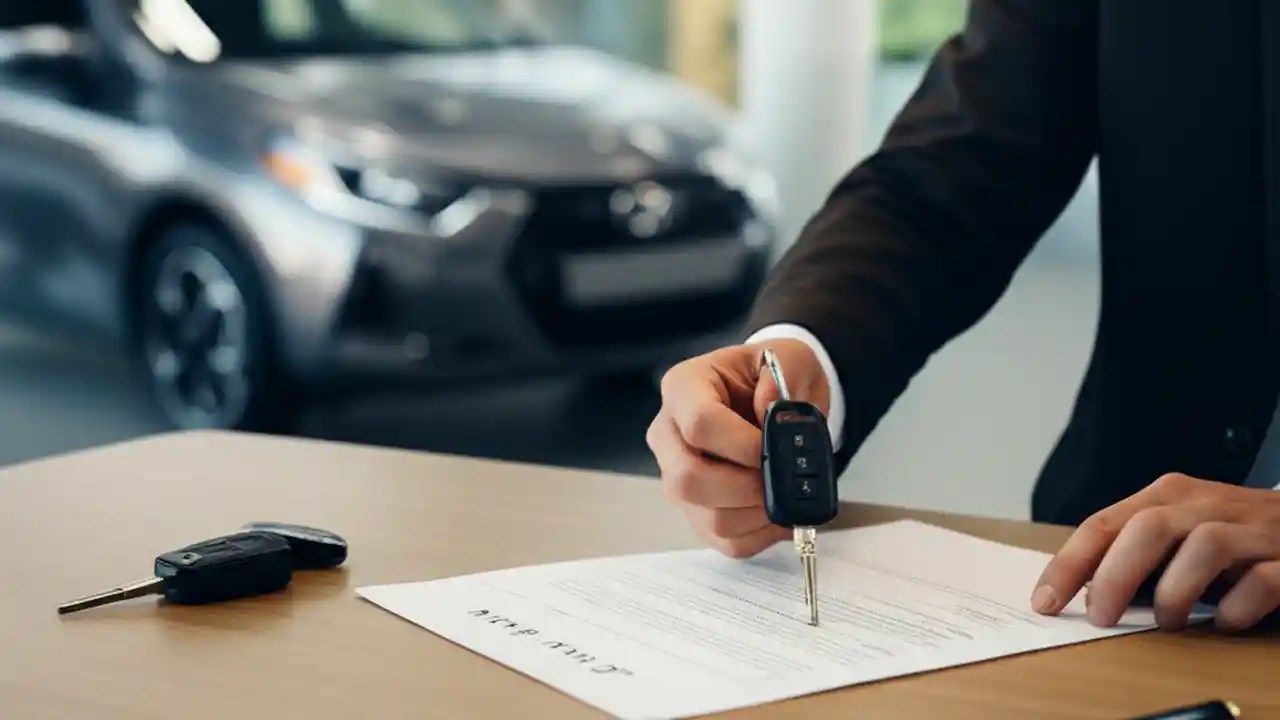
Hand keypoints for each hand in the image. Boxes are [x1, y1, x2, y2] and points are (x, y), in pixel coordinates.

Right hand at [646, 340, 830, 557]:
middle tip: (781, 480)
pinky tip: (780, 513)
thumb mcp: (787, 358)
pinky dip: (760, 534)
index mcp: (683, 387)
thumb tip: (771, 408)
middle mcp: (668, 434)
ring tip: (786, 493)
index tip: (775, 449)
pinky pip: (724, 540)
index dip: (742, 444)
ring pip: (708, 517)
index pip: (698, 424)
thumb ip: (782, 377)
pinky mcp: (695, 510)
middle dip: (745, 488)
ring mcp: (677, 476)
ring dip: (757, 514)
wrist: (771, 397)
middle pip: (687, 479)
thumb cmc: (772, 376)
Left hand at [1032, 473, 1279, 630]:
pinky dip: (1237, 607)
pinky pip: (1261, 581)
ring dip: (1176, 593)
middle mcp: (1205, 504)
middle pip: (1146, 530)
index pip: (1103, 524)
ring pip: (1203, 547)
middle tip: (1101, 618)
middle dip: (1114, 578)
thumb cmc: (1233, 534)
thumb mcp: (1179, 532)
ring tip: (1167, 622)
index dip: (1068, 564)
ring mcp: (1251, 528)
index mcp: (1168, 496)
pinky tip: (1225, 621)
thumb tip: (1085, 591)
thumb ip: (1137, 552)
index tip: (1045, 601)